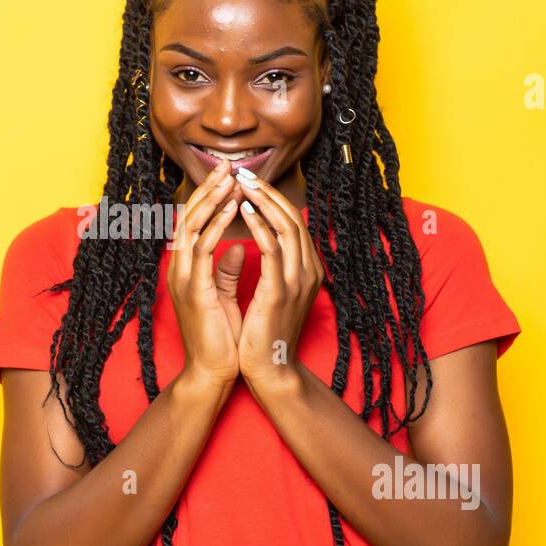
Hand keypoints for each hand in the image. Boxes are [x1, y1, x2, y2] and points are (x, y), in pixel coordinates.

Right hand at [166, 158, 245, 388]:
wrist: (212, 372)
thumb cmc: (221, 338)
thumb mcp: (225, 296)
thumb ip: (228, 271)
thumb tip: (241, 246)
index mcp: (187, 269)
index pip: (195, 222)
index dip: (210, 196)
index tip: (230, 175)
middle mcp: (180, 268)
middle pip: (190, 216)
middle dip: (209, 188)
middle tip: (229, 165)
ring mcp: (183, 277)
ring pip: (193, 226)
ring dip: (212, 199)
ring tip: (231, 178)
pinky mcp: (193, 288)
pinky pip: (203, 248)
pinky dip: (217, 225)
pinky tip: (232, 208)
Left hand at [233, 171, 323, 392]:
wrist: (270, 372)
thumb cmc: (263, 335)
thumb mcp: (264, 294)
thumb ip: (257, 268)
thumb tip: (237, 245)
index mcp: (305, 270)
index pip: (292, 223)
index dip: (271, 199)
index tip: (247, 181)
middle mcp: (308, 271)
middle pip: (292, 218)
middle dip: (267, 192)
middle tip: (243, 172)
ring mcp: (298, 280)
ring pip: (286, 227)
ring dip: (263, 201)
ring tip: (241, 183)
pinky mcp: (281, 291)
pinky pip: (273, 250)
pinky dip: (260, 226)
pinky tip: (243, 211)